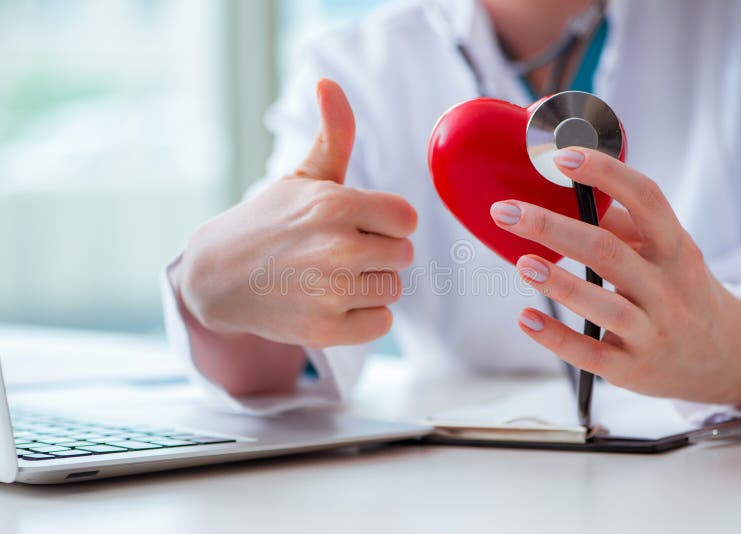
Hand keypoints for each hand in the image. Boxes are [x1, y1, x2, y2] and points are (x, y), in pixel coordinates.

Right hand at [180, 79, 416, 349]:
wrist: (218, 278)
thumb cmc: (268, 222)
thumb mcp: (302, 177)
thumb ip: (333, 134)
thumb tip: (329, 83)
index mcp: (336, 205)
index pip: (407, 218)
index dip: (387, 221)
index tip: (360, 223)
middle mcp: (337, 249)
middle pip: (404, 254)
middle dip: (379, 251)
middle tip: (341, 251)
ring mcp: (331, 293)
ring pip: (393, 288)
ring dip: (370, 284)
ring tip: (331, 277)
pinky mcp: (325, 331)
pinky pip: (381, 322)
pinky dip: (363, 317)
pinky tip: (332, 303)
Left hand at [491, 147, 740, 407]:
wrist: (721, 358)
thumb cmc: (678, 290)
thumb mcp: (667, 253)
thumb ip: (623, 225)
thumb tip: (565, 189)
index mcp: (676, 249)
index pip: (646, 200)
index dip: (606, 174)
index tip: (562, 157)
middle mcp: (668, 289)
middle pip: (609, 252)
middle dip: (553, 228)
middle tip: (505, 211)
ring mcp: (652, 332)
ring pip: (604, 306)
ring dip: (559, 283)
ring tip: (522, 263)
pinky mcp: (632, 369)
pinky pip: (590, 354)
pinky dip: (555, 338)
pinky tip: (525, 319)